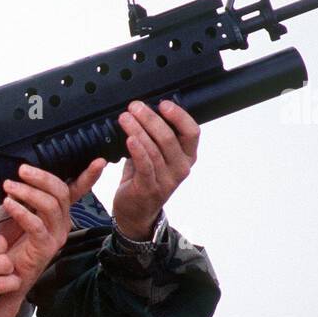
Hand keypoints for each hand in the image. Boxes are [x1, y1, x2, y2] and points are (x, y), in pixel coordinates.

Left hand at [0, 159, 105, 290]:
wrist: (5, 273)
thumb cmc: (9, 242)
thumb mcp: (17, 212)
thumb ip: (23, 195)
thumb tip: (17, 174)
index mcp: (59, 213)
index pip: (76, 191)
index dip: (88, 176)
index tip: (98, 162)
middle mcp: (62, 223)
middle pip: (61, 192)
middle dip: (41, 177)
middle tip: (21, 170)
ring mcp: (56, 236)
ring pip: (50, 205)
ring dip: (27, 192)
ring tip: (9, 186)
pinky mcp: (45, 248)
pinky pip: (36, 225)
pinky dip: (21, 211)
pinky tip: (8, 204)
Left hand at [112, 99, 199, 239]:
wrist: (135, 213)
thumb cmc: (144, 179)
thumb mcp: (155, 156)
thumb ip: (154, 137)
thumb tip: (143, 110)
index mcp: (187, 157)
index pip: (192, 132)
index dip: (179, 116)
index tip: (163, 103)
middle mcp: (181, 168)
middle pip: (170, 137)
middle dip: (150, 118)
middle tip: (134, 107)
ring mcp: (167, 180)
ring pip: (154, 149)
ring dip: (138, 130)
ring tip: (124, 118)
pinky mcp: (149, 188)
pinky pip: (145, 165)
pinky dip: (137, 150)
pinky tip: (129, 138)